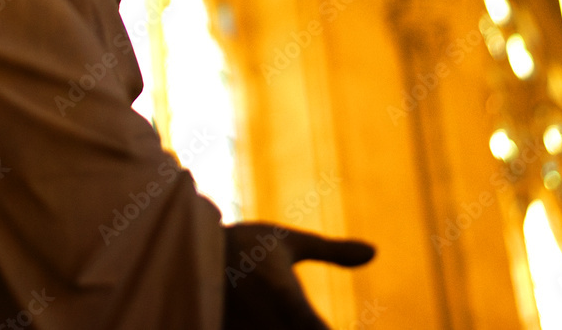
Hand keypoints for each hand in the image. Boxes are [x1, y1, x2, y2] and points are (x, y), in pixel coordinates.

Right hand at [223, 221, 375, 328]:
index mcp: (282, 294)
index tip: (340, 327)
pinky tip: (278, 327)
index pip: (313, 328)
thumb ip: (331, 251)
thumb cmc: (246, 243)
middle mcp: (264, 321)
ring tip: (298, 324)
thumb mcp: (288, 241)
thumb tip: (375, 251)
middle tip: (311, 323)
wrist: (185, 250)